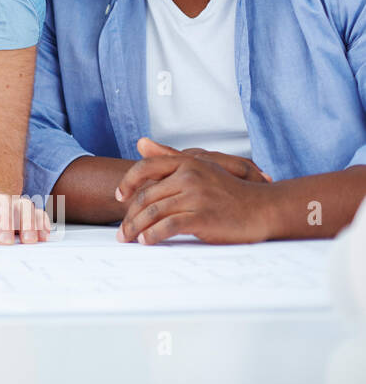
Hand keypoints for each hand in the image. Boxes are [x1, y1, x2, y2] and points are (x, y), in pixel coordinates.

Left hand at [0, 185, 51, 244]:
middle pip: (1, 207)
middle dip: (3, 223)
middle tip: (3, 242)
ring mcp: (13, 205)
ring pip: (23, 208)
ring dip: (28, 223)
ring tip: (29, 241)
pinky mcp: (27, 212)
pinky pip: (38, 214)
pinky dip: (43, 223)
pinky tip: (45, 236)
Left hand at [115, 137, 274, 243]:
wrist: (264, 209)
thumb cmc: (230, 191)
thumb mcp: (201, 167)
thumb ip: (169, 157)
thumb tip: (141, 142)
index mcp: (187, 162)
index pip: (144, 168)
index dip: (127, 183)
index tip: (119, 198)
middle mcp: (189, 176)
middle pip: (146, 196)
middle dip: (129, 216)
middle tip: (121, 231)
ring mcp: (196, 196)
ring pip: (153, 212)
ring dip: (136, 228)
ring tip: (129, 239)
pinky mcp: (203, 216)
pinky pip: (168, 226)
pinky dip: (153, 235)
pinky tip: (147, 241)